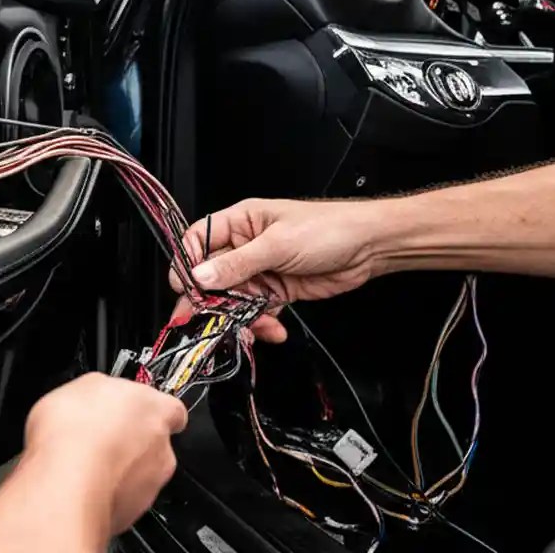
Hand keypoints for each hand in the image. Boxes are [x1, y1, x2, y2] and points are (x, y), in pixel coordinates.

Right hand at [24, 373, 187, 536]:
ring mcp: (149, 485)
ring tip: (83, 463)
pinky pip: (122, 498)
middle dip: (130, 442)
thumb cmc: (74, 431)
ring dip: (117, 469)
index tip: (130, 409)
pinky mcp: (131, 512)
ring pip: (139, 474)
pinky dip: (105, 492)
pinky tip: (80, 484)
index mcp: (156, 409)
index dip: (149, 410)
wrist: (65, 483)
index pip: (172, 408)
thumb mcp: (83, 384)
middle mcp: (162, 449)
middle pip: (154, 443)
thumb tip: (101, 391)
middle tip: (97, 437)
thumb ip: (105, 389)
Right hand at [170, 198, 388, 340]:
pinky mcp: (276, 292)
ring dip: (237, 318)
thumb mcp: (278, 244)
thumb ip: (237, 264)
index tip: (184, 288)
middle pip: (211, 276)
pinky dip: (261, 325)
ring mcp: (260, 271)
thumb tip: (200, 276)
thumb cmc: (327, 229)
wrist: (370, 247)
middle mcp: (245, 247)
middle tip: (202, 323)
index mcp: (240, 222)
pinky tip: (273, 330)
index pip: (198, 241)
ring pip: (232, 299)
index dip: (187, 264)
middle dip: (209, 301)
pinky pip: (256, 312)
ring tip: (251, 330)